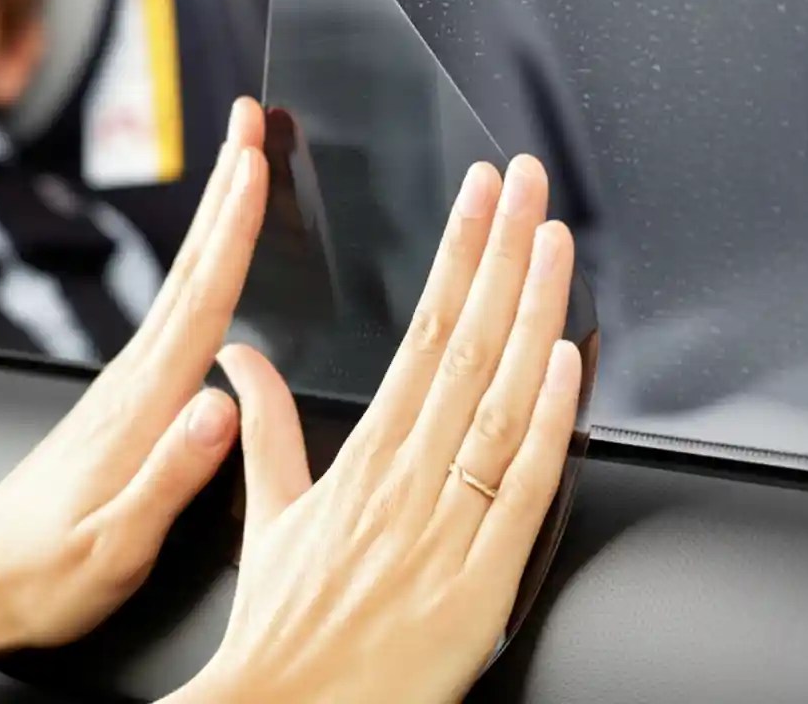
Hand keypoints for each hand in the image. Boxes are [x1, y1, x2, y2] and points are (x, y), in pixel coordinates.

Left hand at [0, 98, 270, 653]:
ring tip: (243, 171)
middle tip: (247, 123)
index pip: (199, 304)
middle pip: (189, 270)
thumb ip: (169, 478)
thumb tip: (219, 406)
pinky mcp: (121, 401)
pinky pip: (173, 317)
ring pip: (181, 285)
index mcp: (140, 410)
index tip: (256, 166)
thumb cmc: (46, 573)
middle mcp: (130, 383)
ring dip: (214, 220)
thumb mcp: (114, 546)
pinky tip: (211, 269)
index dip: (233, 231)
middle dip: (224, 191)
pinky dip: (200, 272)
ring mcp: (122, 387)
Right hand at [169, 156, 582, 702]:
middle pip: (466, 347)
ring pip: (501, 402)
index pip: (418, 337)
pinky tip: (568, 361)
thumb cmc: (281, 625)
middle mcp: (406, 483)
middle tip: (525, 183)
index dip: (454, 261)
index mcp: (360, 463)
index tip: (475, 202)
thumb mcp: (265, 518)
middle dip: (502, 254)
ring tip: (557, 241)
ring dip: (536, 313)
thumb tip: (239, 363)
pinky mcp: (482, 582)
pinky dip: (548, 422)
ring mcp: (448, 529)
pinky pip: (521, 490)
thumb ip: (264, 430)